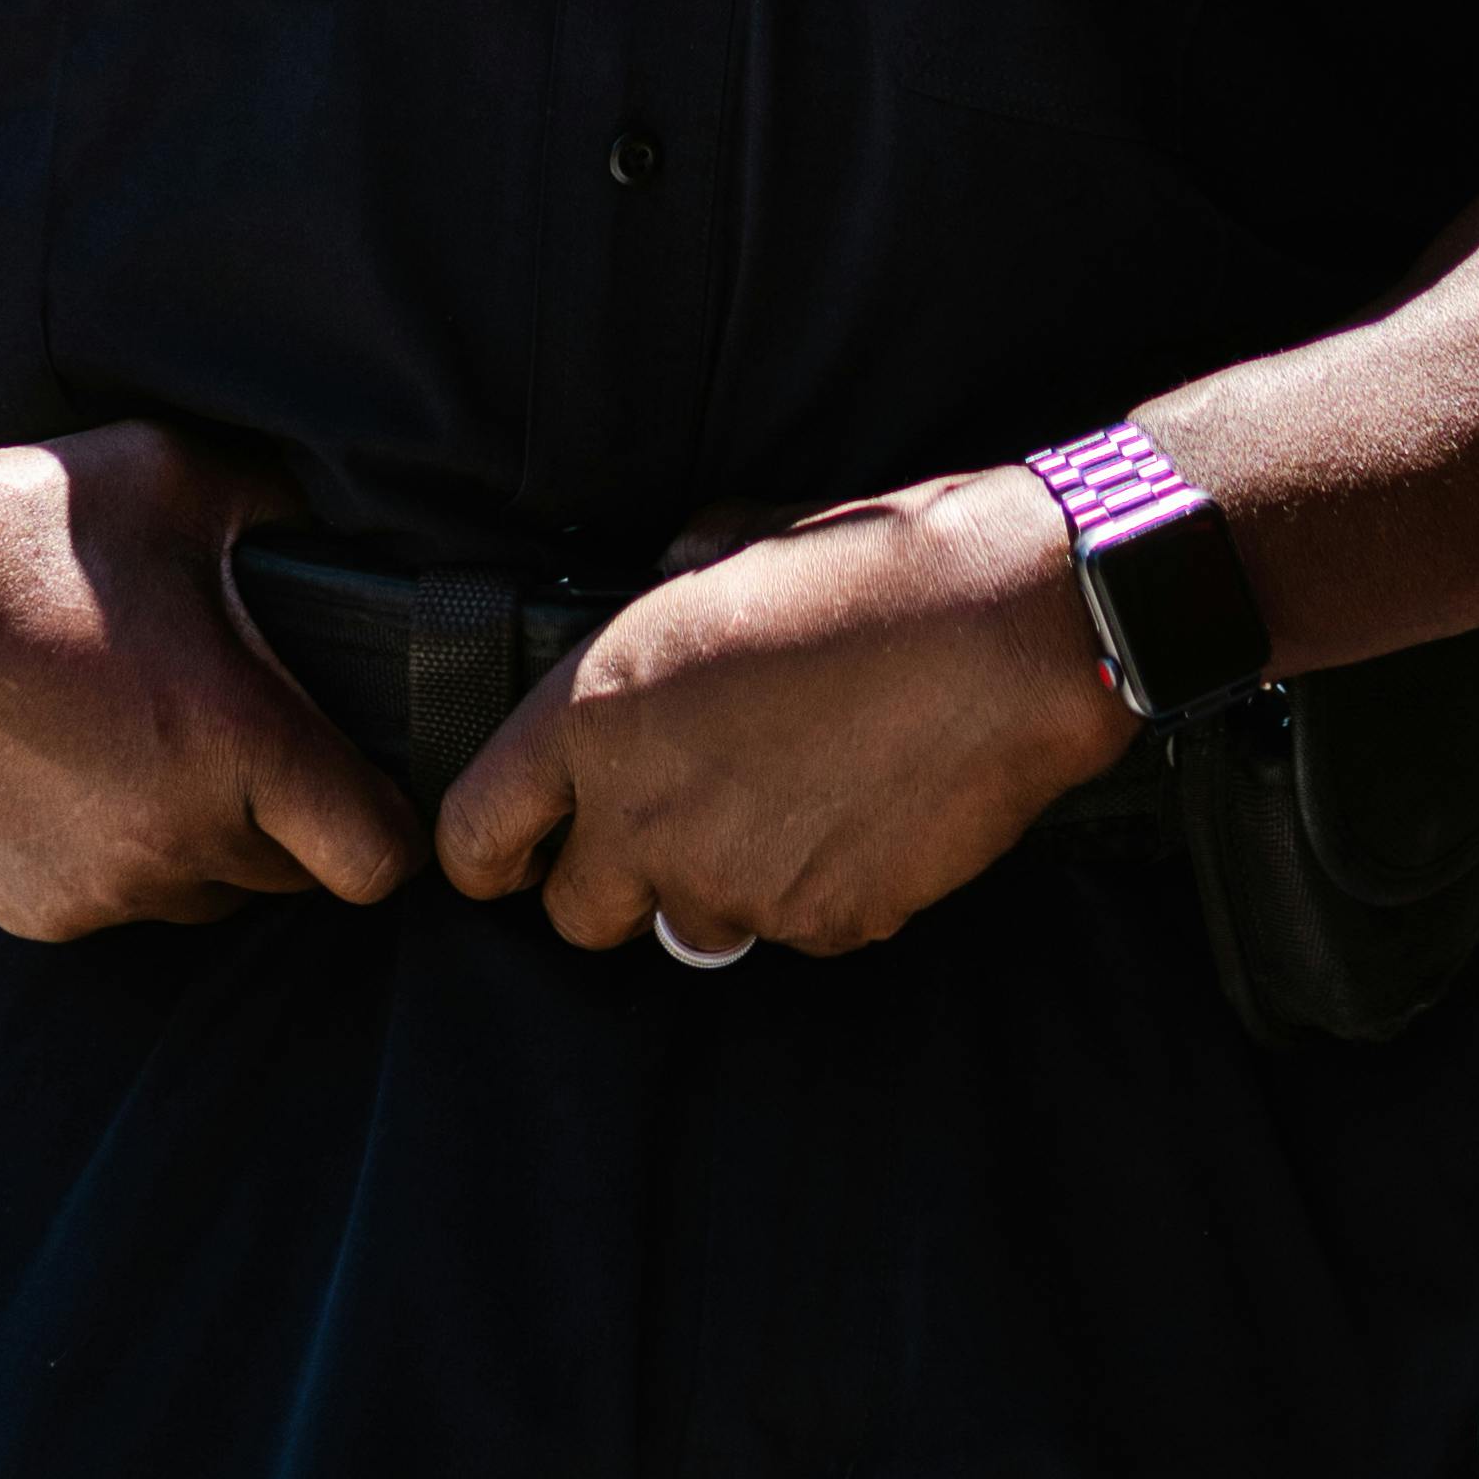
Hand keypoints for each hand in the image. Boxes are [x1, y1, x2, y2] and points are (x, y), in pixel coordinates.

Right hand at [0, 409, 424, 944]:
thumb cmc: (15, 522)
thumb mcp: (174, 476)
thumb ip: (285, 504)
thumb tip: (363, 514)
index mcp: (228, 743)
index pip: (380, 857)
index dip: (398, 819)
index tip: (374, 767)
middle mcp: (172, 841)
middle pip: (298, 876)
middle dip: (298, 815)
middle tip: (258, 725)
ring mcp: (97, 890)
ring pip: (210, 893)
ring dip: (210, 836)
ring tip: (160, 734)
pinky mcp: (31, 910)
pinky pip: (124, 897)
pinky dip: (127, 849)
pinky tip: (85, 762)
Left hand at [434, 466, 1127, 954]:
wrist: (1000, 631)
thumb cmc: (865, 570)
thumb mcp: (728, 550)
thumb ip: (665, 606)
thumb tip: (662, 600)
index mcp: (599, 715)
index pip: (479, 833)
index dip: (486, 855)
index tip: (504, 860)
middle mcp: (648, 816)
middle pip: (577, 916)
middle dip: (609, 883)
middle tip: (667, 826)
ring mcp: (738, 886)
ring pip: (692, 926)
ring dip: (719, 884)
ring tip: (789, 799)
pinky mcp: (824, 927)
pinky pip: (793, 928)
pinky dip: (814, 890)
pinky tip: (861, 811)